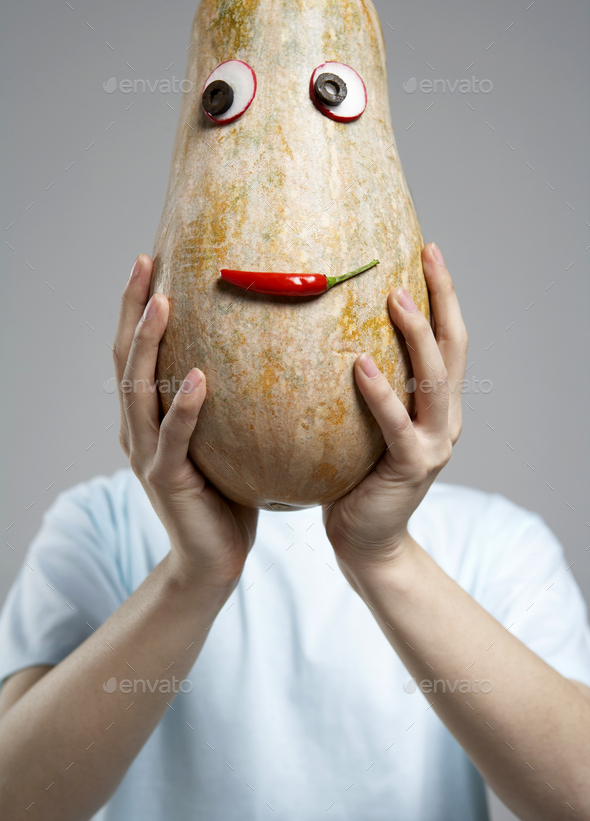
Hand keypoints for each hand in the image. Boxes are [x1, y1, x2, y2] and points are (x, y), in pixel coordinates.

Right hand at [113, 254, 257, 586]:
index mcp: (149, 417)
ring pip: (139, 390)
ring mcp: (147, 454)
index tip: (151, 261)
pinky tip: (199, 376)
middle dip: (134, 309)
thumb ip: (230, 404)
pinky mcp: (166, 479)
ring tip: (162, 301)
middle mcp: (137, 429)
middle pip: (127, 359)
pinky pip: (174, 437)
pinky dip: (184, 406)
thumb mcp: (227, 439)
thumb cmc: (227, 495)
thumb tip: (270, 353)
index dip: (138, 307)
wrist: (214, 560)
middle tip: (145, 263)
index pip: (138, 352)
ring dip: (150, 343)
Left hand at [323, 242, 467, 574]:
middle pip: (453, 347)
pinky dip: (381, 393)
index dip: (443, 295)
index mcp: (436, 404)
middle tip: (427, 255)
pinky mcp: (412, 467)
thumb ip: (362, 388)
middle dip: (442, 298)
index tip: (429, 251)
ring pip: (433, 379)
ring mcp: (433, 444)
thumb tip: (320, 335)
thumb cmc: (355, 477)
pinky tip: (359, 363)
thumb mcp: (363, 425)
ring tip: (396, 297)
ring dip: (417, 335)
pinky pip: (397, 425)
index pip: (447, 339)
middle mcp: (445, 419)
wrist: (365, 539)